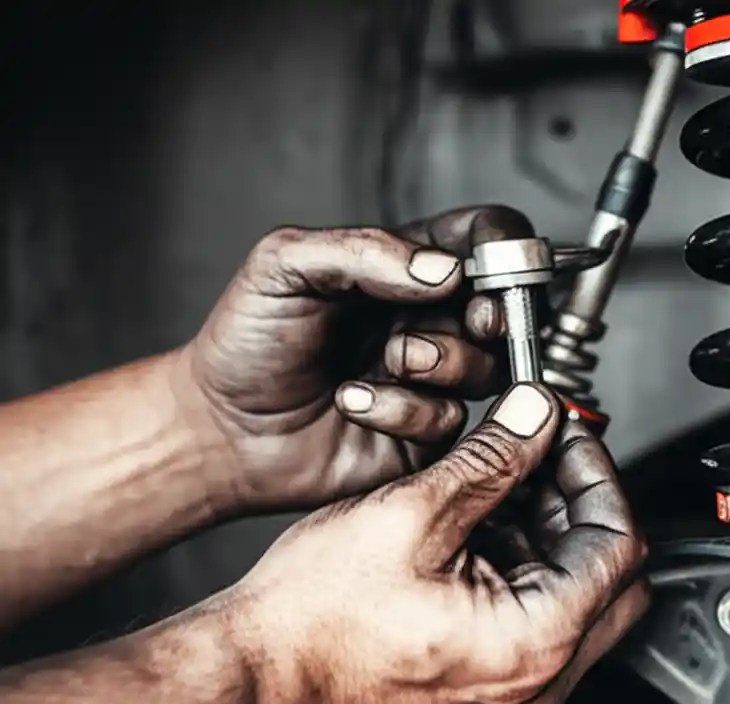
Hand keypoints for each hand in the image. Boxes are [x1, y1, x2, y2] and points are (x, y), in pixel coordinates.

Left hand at [174, 206, 532, 513]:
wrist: (219, 427)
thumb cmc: (247, 340)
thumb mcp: (285, 266)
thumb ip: (363, 251)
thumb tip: (443, 269)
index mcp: (405, 267)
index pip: (482, 238)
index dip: (504, 245)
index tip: (491, 264)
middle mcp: (427, 319)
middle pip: (505, 308)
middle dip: (492, 313)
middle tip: (471, 318)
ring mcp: (430, 377)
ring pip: (485, 367)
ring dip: (439, 361)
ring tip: (386, 361)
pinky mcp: (423, 432)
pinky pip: (449, 418)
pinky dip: (402, 409)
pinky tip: (354, 402)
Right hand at [223, 383, 647, 703]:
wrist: (251, 681)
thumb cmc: (308, 623)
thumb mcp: (410, 515)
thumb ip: (490, 460)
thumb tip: (537, 417)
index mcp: (532, 644)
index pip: (619, 544)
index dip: (597, 474)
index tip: (567, 436)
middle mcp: (535, 686)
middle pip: (611, 577)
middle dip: (582, 505)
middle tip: (543, 457)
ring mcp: (512, 699)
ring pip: (575, 600)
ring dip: (551, 535)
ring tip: (498, 485)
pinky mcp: (484, 697)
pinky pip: (535, 627)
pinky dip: (521, 572)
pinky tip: (476, 530)